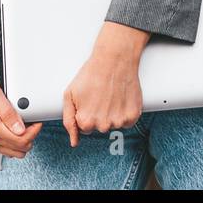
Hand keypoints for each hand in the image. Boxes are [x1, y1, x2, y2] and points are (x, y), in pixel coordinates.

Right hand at [0, 57, 42, 158]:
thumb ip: (8, 112)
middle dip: (29, 137)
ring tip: (26, 123)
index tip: (38, 121)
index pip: (19, 141)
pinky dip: (13, 140)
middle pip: (17, 149)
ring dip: (22, 140)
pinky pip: (3, 146)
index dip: (33, 132)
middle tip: (33, 122)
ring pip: (10, 150)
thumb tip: (20, 129)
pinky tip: (16, 127)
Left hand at [61, 22, 149, 146]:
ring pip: (113, 124)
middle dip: (99, 114)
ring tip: (111, 95)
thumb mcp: (70, 95)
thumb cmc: (91, 74)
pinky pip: (127, 122)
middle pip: (99, 127)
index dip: (86, 112)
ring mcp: (119, 121)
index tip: (90, 99)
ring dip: (112, 113)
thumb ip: (69, 121)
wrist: (115, 59)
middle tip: (101, 95)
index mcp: (86, 122)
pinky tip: (120, 98)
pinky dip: (124, 112)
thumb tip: (74, 142)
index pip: (84, 128)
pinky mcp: (133, 115)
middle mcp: (103, 125)